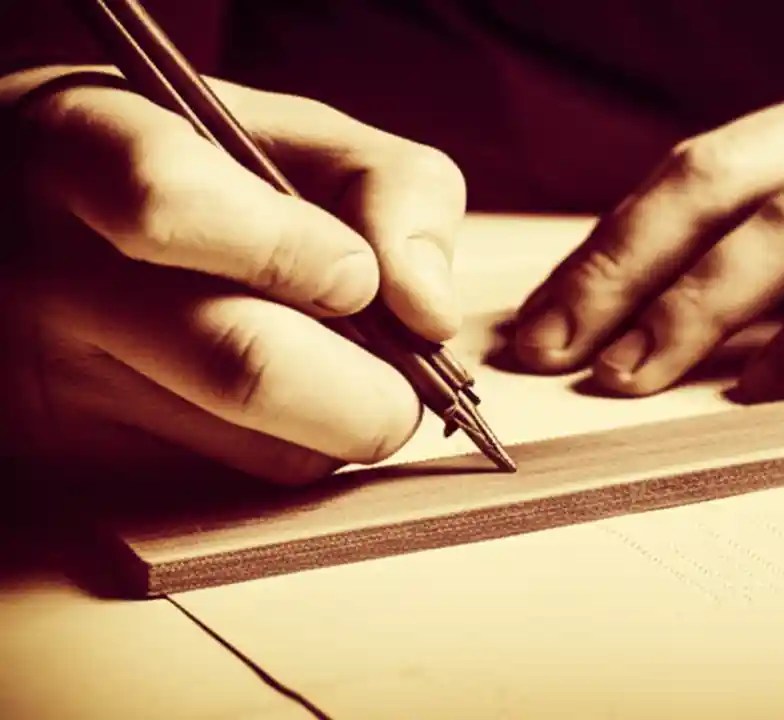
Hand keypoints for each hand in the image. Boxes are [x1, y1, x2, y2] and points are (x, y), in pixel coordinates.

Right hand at [0, 68, 464, 483]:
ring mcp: (48, 382)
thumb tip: (431, 314)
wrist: (47, 221)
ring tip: (338, 375)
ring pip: (260, 450)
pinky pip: (240, 492)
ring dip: (343, 427)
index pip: (167, 204)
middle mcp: (48, 272)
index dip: (295, 251)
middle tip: (405, 377)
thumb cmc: (205, 171)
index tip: (356, 277)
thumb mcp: (300, 134)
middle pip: (242, 365)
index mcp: (84, 146)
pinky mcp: (76, 464)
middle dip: (372, 388)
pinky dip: (296, 455)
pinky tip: (282, 408)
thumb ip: (394, 190)